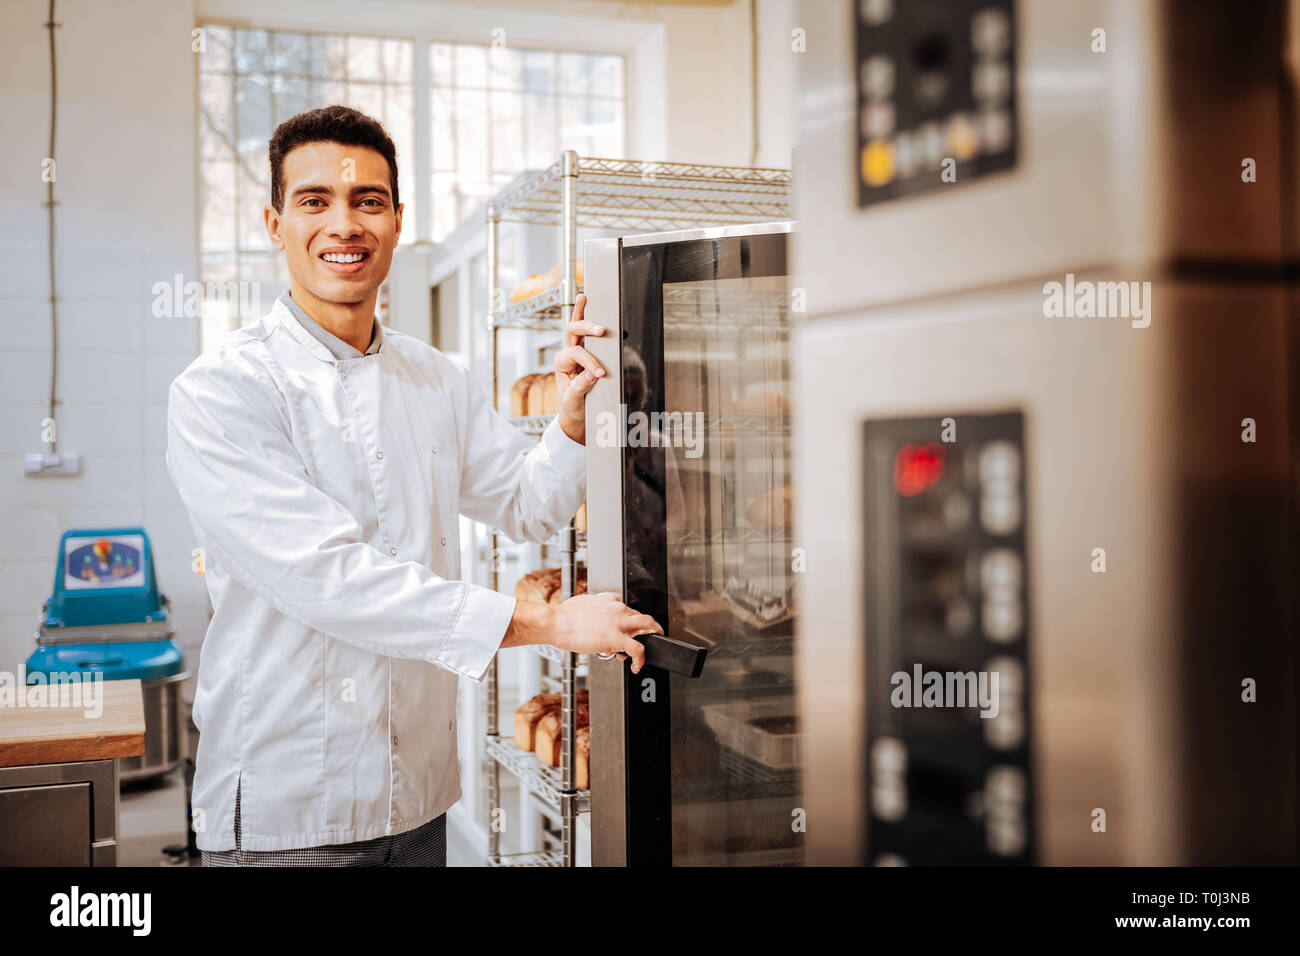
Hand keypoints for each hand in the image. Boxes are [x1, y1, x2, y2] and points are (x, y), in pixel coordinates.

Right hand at [552, 593, 660, 673]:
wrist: (556, 623)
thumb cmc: (564, 616)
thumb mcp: (584, 603)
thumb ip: (595, 608)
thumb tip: (596, 615)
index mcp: (610, 601)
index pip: (628, 609)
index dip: (629, 622)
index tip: (626, 630)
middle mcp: (618, 609)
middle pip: (642, 616)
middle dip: (649, 627)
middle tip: (649, 636)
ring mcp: (619, 623)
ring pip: (648, 626)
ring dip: (653, 636)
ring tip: (649, 649)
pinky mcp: (617, 639)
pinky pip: (638, 649)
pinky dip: (641, 659)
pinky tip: (636, 666)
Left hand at [555, 293, 605, 444]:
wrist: (576, 413)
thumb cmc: (574, 407)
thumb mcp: (574, 401)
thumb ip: (580, 388)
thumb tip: (592, 373)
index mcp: (561, 364)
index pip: (576, 354)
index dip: (589, 362)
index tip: (601, 374)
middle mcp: (567, 353)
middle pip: (572, 332)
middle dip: (586, 328)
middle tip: (601, 331)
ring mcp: (576, 349)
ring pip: (576, 326)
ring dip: (580, 311)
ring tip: (583, 296)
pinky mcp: (587, 350)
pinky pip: (586, 331)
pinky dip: (587, 315)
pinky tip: (589, 302)